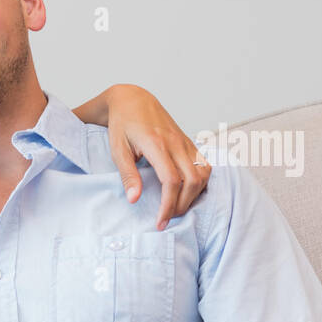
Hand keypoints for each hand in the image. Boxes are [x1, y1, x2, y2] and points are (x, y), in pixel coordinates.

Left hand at [103, 85, 211, 230]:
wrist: (133, 99)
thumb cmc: (122, 124)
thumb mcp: (117, 150)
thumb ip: (127, 175)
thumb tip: (134, 199)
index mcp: (157, 144)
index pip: (171, 181)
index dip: (168, 205)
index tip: (160, 222)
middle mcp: (176, 143)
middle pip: (192, 181)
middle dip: (182, 204)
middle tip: (167, 218)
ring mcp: (185, 142)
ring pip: (203, 173)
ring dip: (194, 195)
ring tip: (177, 207)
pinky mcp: (189, 142)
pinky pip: (204, 165)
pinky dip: (200, 182)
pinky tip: (187, 192)